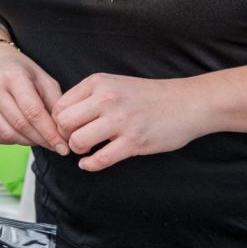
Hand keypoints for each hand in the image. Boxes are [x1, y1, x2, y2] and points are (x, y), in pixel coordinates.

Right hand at [0, 44, 68, 153]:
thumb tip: (63, 131)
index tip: (63, 147)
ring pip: (8, 134)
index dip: (50, 133)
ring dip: (29, 142)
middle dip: (42, 140)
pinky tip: (24, 135)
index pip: (33, 112)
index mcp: (13, 76)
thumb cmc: (20, 70)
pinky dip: (14, 141)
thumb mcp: (43, 78)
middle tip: (57, 146)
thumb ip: (55, 102)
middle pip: (21, 125)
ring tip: (41, 139)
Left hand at [53, 73, 214, 171]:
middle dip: (65, 136)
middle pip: (63, 124)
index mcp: (98, 83)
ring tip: (86, 150)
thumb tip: (61, 116)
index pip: (59, 106)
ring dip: (78, 150)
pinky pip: (100, 159)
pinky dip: (90, 165)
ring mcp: (121, 120)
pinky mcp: (134, 141)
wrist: (188, 103)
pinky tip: (90, 163)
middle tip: (75, 140)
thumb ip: (89, 96)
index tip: (68, 128)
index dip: (58, 121)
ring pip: (78, 141)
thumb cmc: (149, 96)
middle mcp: (107, 99)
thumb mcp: (115, 84)